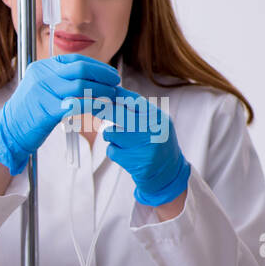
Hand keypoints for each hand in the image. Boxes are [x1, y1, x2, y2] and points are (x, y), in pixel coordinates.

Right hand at [0, 53, 120, 174]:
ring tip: (110, 97)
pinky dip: (92, 106)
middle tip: (115, 84)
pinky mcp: (46, 111)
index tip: (110, 75)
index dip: (97, 66)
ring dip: (100, 92)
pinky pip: (76, 105)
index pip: (75, 60)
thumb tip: (91, 78)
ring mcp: (43, 92)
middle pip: (80, 69)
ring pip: (81, 86)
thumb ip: (60, 80)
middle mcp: (41, 76)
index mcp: (41, 68)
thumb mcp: (41, 88)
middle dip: (102, 76)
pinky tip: (100, 109)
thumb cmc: (28, 112)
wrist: (9, 131)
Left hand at [102, 86, 189, 205]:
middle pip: (118, 115)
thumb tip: (109, 95)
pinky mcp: (132, 161)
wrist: (167, 172)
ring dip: (112, 136)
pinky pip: (111, 150)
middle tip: (97, 110)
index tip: (102, 93)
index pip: (133, 100)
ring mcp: (142, 146)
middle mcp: (152, 130)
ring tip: (125, 141)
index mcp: (158, 117)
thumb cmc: (156, 142)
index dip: (115, 96)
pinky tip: (127, 154)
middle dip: (104, 111)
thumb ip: (136, 111)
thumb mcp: (155, 123)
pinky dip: (114, 151)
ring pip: (111, 133)